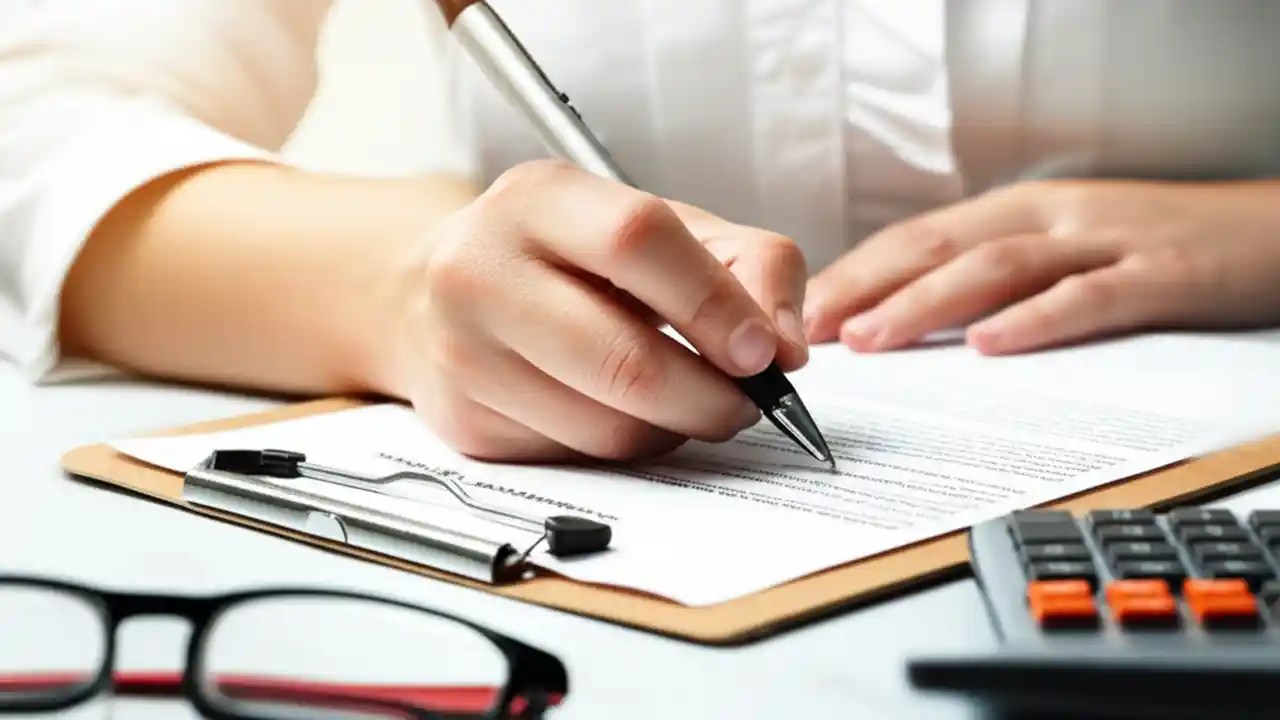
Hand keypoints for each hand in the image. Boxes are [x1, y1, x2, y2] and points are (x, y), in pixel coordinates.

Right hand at [379, 160, 808, 461]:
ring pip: (608, 429)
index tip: (762, 353)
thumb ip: (749, 263)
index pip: (637, 240)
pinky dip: (622, 448)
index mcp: (537, 198)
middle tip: (744, 402)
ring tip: (681, 401)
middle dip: (711, 397)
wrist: (439, 292)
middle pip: (626, 360)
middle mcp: (480, 269)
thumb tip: (786, 349)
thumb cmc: (570, 257)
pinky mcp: (465, 423)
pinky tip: (618, 412)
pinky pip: (577, 460)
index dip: (715, 303)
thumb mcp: (661, 226)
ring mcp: (463, 353)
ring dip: (672, 430)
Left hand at [804, 179, 1279, 354]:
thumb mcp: (1063, 248)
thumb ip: (996, 276)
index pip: (918, 238)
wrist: (1273, 231)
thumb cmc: (1154, 247)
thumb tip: (912, 318)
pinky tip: (992, 347)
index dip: (856, 273)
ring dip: (926, 304)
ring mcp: (1106, 242)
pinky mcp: (1162, 275)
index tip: (803, 311)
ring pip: (998, 268)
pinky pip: (1091, 297)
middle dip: (866, 288)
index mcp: (1021, 213)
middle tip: (810, 330)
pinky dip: (1037, 320)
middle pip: (939, 246)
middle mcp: (1051, 218)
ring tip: (872, 338)